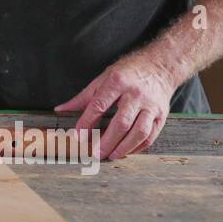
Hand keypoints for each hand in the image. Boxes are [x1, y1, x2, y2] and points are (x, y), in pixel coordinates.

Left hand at [54, 60, 175, 159]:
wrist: (159, 66)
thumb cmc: (127, 73)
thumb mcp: (102, 79)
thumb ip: (83, 97)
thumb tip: (60, 109)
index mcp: (117, 82)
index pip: (99, 105)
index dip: (87, 123)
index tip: (79, 136)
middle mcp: (136, 94)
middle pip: (121, 122)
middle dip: (107, 141)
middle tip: (95, 153)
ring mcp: (151, 106)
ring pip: (139, 132)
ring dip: (124, 147)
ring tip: (111, 155)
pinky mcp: (161, 115)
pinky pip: (151, 136)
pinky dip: (137, 147)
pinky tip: (126, 151)